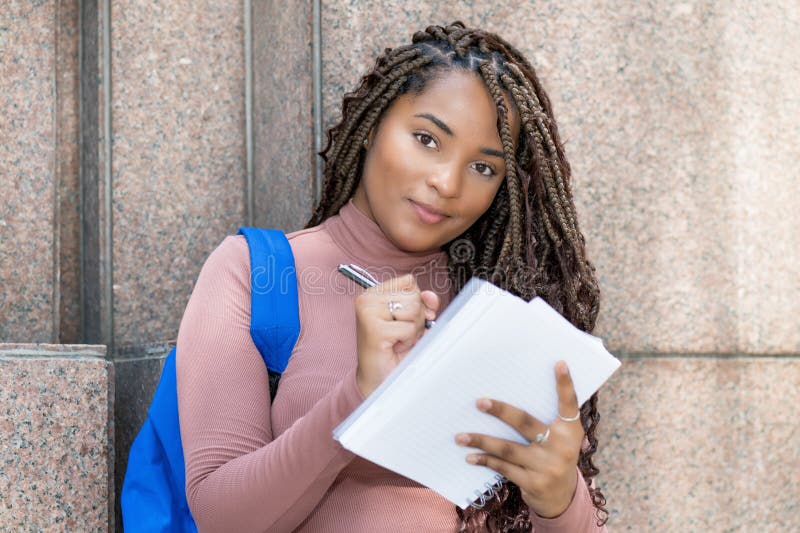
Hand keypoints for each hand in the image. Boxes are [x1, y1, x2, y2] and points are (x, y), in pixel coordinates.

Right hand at [354, 273, 438, 396]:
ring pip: (413, 310)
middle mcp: (367, 299)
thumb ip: (423, 304)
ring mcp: (368, 313)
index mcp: (373, 293)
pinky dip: (408, 341)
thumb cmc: (394, 350)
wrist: (379, 379)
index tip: (409, 318)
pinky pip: (409, 328)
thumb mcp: (414, 321)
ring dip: (412, 330)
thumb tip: (430, 296)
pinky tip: (394, 347)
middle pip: (414, 295)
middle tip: (400, 334)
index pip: (409, 281)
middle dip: (416, 318)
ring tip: (397, 340)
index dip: (418, 301)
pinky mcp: (374, 329)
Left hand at [455, 361, 583, 517]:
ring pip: (507, 449)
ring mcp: (547, 466)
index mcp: (571, 431)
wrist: (562, 498)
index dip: (565, 384)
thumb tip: (512, 393)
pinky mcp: (533, 483)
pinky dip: (486, 460)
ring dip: (481, 441)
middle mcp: (562, 447)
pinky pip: (504, 467)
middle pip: (525, 423)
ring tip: (459, 436)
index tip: (559, 363)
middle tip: (479, 402)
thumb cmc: (555, 456)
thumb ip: (546, 419)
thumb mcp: (560, 438)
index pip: (569, 404)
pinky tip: (470, 456)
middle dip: (501, 411)